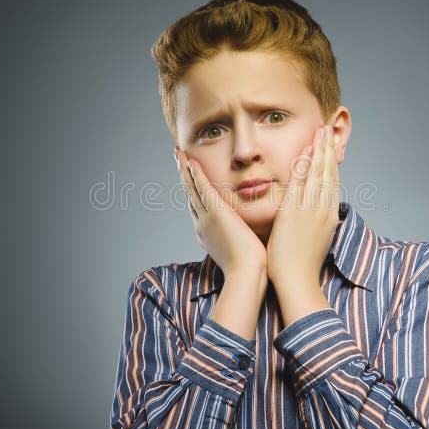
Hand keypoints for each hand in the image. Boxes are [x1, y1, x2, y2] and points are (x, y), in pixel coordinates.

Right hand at [175, 150, 268, 282]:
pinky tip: (190, 161)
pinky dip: (195, 173)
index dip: (192, 193)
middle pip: (190, 196)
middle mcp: (202, 225)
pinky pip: (202, 188)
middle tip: (178, 161)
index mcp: (208, 234)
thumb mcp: (240, 250)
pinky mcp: (216, 213)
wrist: (247, 274)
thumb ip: (240, 239)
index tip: (189, 181)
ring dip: (185, 170)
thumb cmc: (250, 268)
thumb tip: (247, 236)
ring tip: (178, 154)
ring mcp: (207, 218)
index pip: (197, 208)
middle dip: (184, 177)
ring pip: (192, 189)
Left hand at [266, 125, 340, 292]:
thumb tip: (318, 212)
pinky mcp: (295, 212)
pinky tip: (304, 152)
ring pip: (317, 174)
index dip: (331, 162)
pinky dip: (304, 166)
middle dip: (327, 150)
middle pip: (328, 173)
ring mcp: (310, 209)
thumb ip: (318, 221)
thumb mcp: (318, 239)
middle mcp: (323, 209)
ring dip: (318, 151)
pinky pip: (300, 183)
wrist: (297, 280)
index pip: (332, 182)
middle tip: (326, 129)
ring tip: (319, 132)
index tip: (329, 146)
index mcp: (330, 216)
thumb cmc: (303, 264)